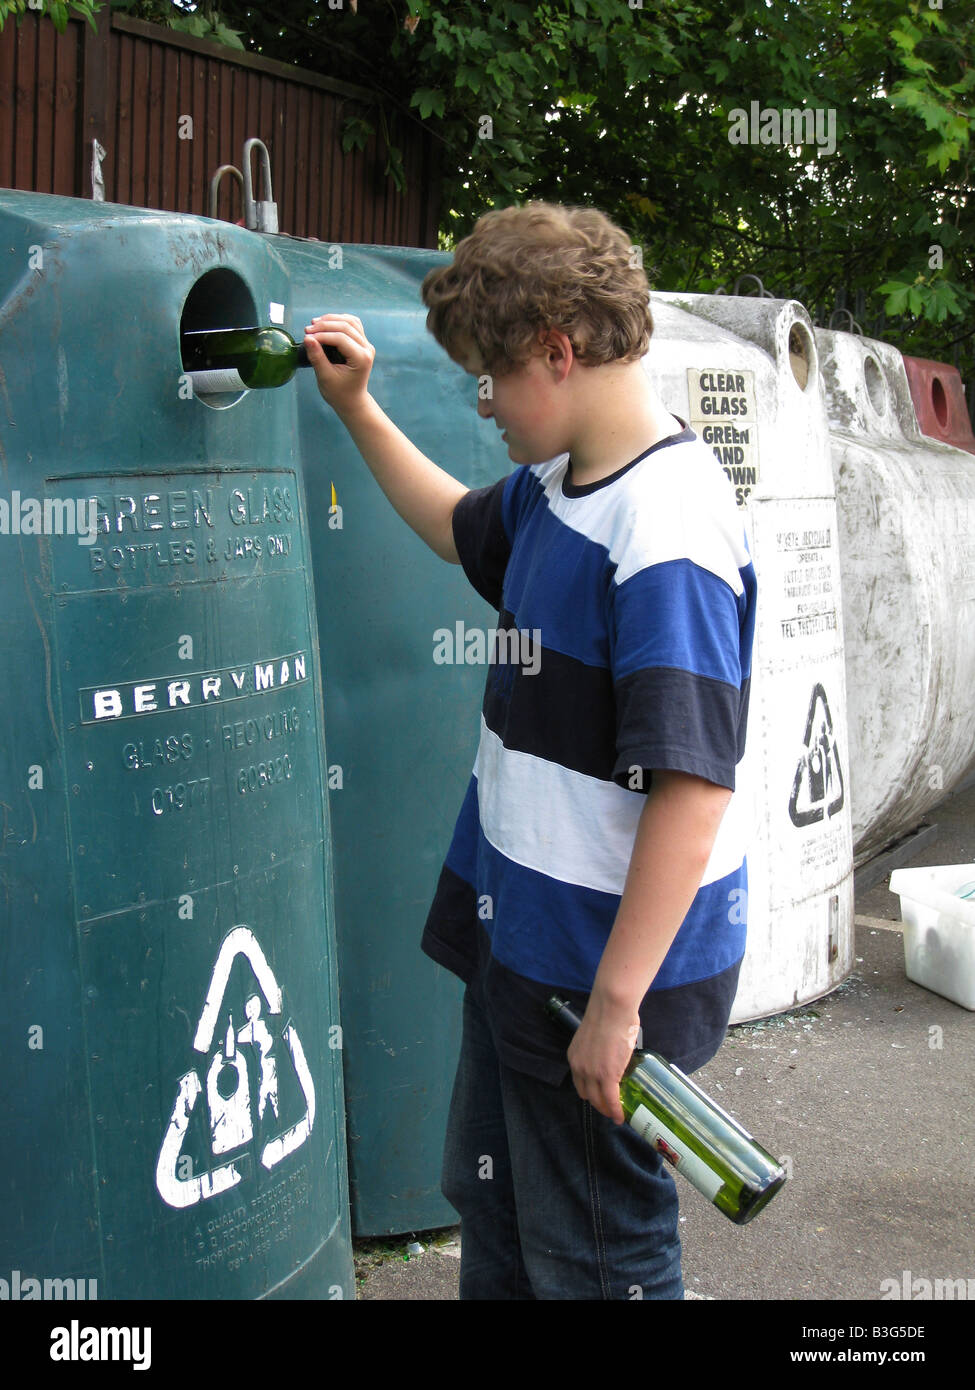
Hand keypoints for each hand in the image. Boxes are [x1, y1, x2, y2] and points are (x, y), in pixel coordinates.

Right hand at [303, 313, 375, 415]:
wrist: (351, 400)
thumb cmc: (339, 393)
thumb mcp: (325, 377)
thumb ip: (317, 357)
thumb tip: (308, 338)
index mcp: (361, 359)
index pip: (341, 338)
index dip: (322, 334)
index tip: (306, 337)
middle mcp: (367, 349)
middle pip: (346, 326)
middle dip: (325, 325)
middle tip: (307, 330)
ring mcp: (366, 345)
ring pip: (350, 321)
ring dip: (331, 319)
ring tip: (314, 324)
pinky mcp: (362, 343)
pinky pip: (352, 325)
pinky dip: (338, 321)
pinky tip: (325, 323)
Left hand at [567, 995, 640, 1124]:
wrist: (611, 1007)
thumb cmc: (609, 1014)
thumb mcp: (596, 1036)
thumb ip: (601, 1048)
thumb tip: (615, 1050)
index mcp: (575, 1057)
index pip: (579, 1082)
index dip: (590, 1092)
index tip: (599, 1096)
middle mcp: (579, 1067)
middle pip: (586, 1094)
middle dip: (597, 1103)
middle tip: (609, 1107)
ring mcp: (592, 1073)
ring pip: (597, 1101)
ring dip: (606, 1110)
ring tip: (615, 1114)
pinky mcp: (607, 1076)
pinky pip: (611, 1100)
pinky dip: (615, 1111)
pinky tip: (620, 1117)